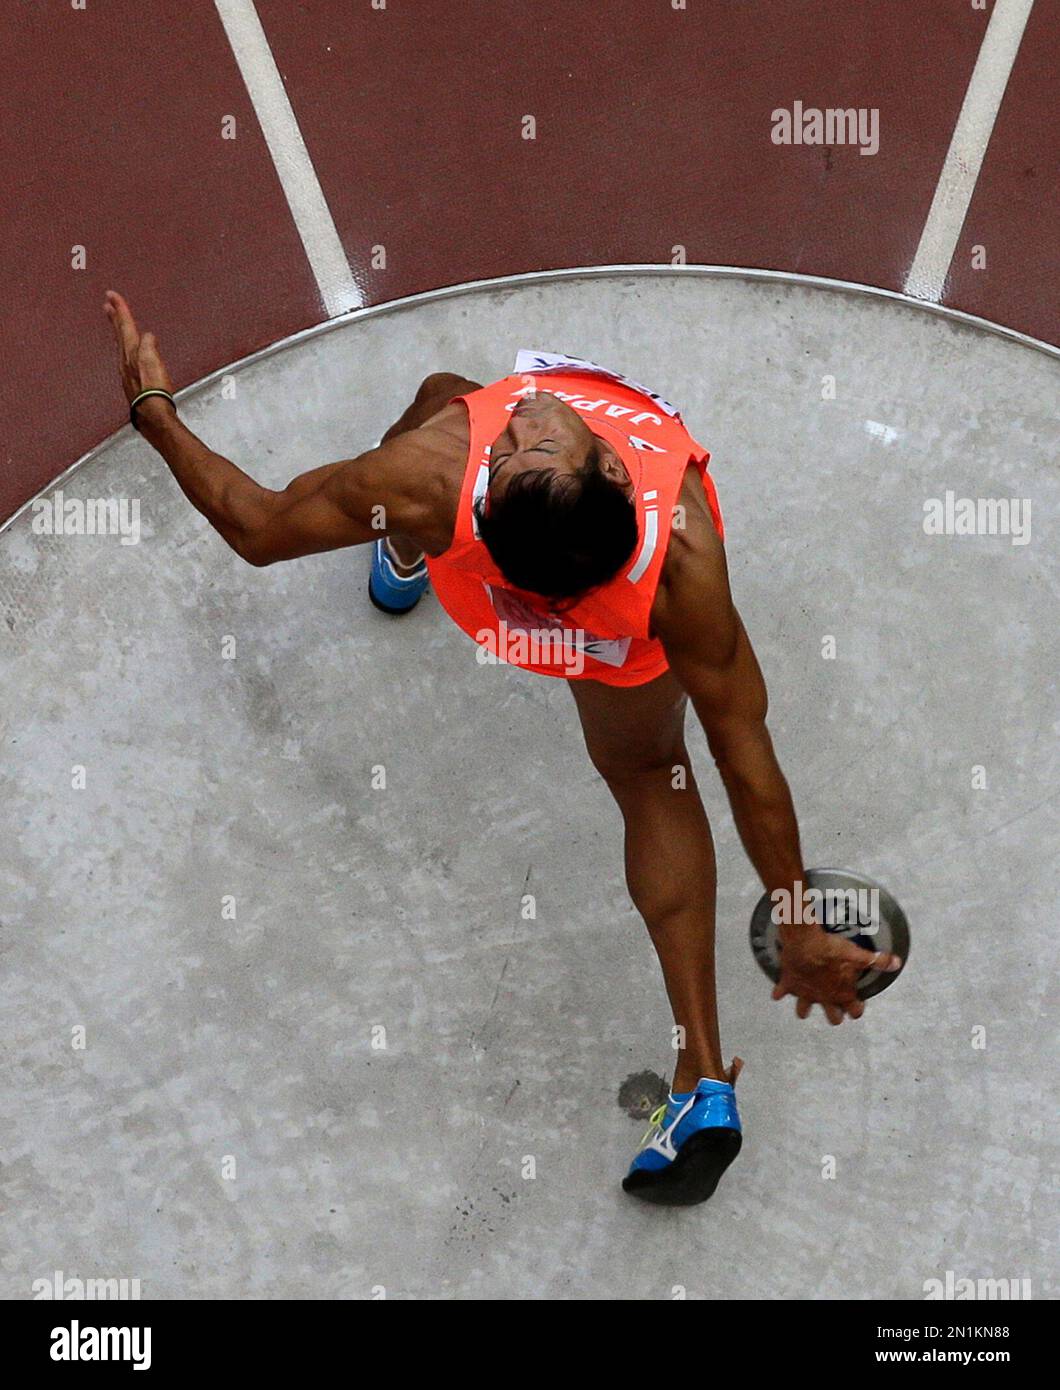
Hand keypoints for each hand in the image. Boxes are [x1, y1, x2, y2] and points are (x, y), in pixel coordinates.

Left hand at [103, 290, 174, 423]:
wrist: (152, 413)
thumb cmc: (153, 389)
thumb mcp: (153, 360)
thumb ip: (149, 344)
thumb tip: (148, 337)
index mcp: (132, 351)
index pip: (125, 325)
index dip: (120, 309)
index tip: (112, 295)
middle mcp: (126, 360)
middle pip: (120, 334)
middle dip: (115, 317)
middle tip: (108, 304)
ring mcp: (128, 371)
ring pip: (122, 345)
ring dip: (119, 331)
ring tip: (116, 322)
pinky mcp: (132, 381)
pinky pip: (127, 358)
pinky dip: (127, 348)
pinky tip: (131, 351)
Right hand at [771, 926, 901, 1024]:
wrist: (804, 943)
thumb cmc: (832, 949)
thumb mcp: (857, 954)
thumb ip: (877, 960)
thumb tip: (897, 963)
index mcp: (842, 994)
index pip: (854, 1012)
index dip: (857, 1009)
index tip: (857, 1003)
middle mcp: (824, 999)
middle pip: (832, 1018)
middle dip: (834, 1015)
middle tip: (834, 1007)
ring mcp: (805, 994)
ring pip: (803, 1011)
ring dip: (805, 1009)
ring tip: (806, 1005)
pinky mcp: (789, 985)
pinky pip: (781, 993)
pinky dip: (779, 993)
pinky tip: (778, 993)